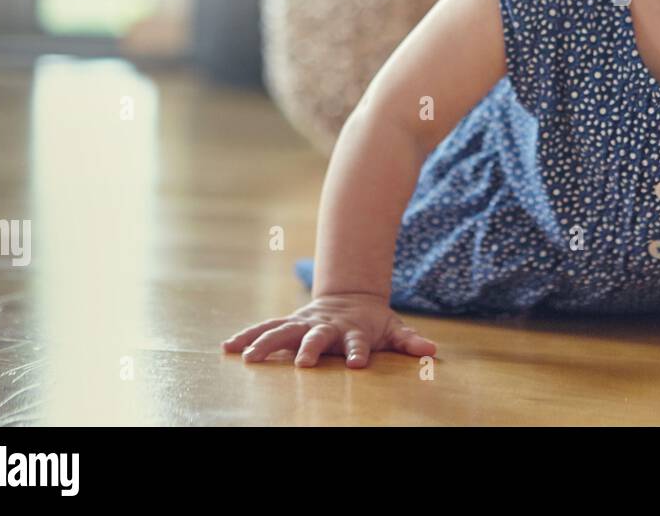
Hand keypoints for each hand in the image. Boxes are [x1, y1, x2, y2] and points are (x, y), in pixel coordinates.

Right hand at [222, 293, 436, 367]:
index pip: (358, 343)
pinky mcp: (290, 323)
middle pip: (316, 336)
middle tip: (303, 364)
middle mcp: (326, 325)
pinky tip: (227, 347)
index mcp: (353, 330)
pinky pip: (266, 329)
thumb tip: (432, 351)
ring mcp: (306, 322)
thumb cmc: (373, 321)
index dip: (359, 352)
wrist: (352, 296)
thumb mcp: (394, 329)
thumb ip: (410, 341)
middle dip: (309, 348)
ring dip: (266, 342)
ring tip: (247, 357)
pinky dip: (248, 336)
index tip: (358, 364)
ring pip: (283, 330)